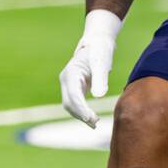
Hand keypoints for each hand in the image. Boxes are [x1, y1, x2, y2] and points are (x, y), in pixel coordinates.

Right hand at [59, 9, 119, 126]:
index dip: (81, 108)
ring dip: (80, 115)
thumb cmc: (100, 51)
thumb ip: (100, 79)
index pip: (73, 95)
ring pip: (70, 105)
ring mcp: (68, 84)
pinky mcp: (74, 88)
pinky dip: (82, 112)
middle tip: (95, 123)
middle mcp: (66, 80)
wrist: (97, 44)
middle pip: (69, 102)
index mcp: (71, 73)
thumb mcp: (102, 63)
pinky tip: (92, 119)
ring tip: (95, 123)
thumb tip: (99, 96)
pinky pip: (75, 103)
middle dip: (80, 114)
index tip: (90, 118)